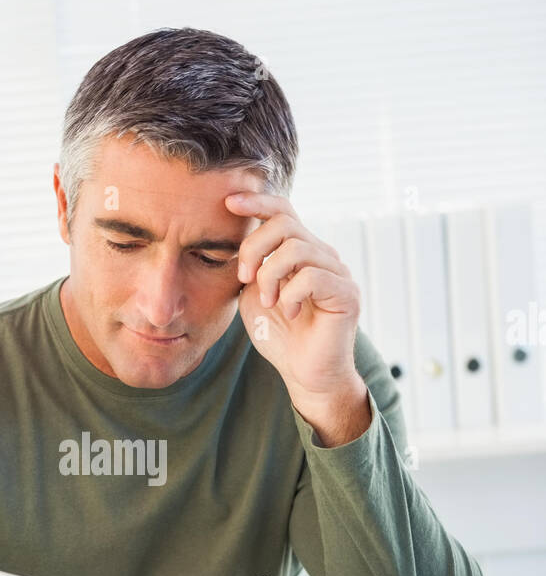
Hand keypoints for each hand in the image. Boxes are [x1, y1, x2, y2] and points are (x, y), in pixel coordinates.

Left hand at [226, 191, 363, 403]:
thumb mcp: (254, 295)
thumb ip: (251, 267)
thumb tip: (240, 241)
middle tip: (243, 278)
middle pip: (285, 224)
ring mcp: (338, 272)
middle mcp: (323, 255)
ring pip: (296, 249)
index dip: (257, 202)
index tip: (228, 202)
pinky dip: (291, 295)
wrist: (305, 374)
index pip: (283, 212)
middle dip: (254, 247)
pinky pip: (312, 277)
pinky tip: (290, 312)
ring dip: (270, 276)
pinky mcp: (347, 293)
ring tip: (268, 302)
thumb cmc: (281, 336)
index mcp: (302, 252)